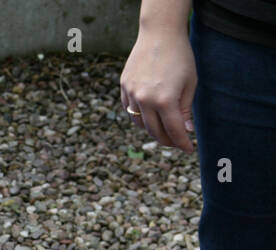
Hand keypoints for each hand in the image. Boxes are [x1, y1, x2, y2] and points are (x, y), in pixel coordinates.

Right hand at [120, 24, 196, 150]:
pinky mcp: (124, 87)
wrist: (159, 34)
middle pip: (155, 131)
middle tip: (176, 142)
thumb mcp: (190, 83)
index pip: (174, 130)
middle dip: (167, 140)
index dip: (182, 143)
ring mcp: (132, 94)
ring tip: (163, 129)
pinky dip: (139, 116)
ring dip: (152, 129)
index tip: (189, 150)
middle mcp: (145, 100)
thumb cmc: (180, 56)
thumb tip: (185, 131)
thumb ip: (186, 109)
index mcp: (165, 100)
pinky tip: (149, 115)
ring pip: (140, 123)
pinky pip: (130, 110)